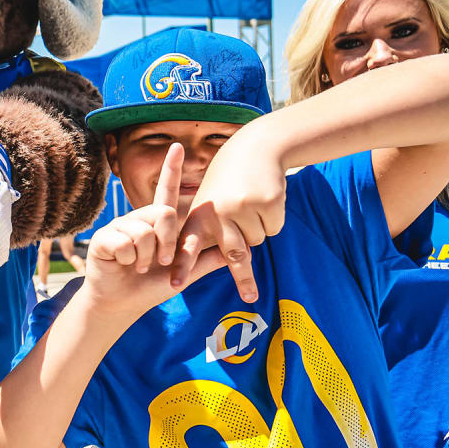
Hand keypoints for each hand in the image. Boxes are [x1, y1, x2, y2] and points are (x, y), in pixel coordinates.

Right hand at [84, 144, 226, 319]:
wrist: (122, 305)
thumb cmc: (151, 286)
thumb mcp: (186, 273)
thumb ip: (209, 259)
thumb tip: (240, 247)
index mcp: (157, 223)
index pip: (167, 191)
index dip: (171, 169)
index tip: (177, 146)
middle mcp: (137, 219)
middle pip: (164, 214)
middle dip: (167, 244)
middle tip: (160, 261)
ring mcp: (119, 227)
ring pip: (144, 232)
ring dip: (146, 257)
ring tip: (138, 266)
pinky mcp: (103, 238)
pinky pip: (124, 243)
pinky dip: (128, 260)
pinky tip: (122, 264)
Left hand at [174, 131, 286, 302]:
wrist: (254, 150)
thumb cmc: (227, 181)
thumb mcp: (209, 204)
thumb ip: (209, 233)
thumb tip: (214, 264)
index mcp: (200, 215)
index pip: (188, 244)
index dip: (182, 265)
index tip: (175, 284)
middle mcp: (219, 213)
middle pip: (234, 254)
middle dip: (244, 277)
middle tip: (249, 297)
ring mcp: (243, 208)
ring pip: (257, 241)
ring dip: (257, 229)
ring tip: (249, 204)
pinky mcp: (266, 203)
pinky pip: (273, 228)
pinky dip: (272, 219)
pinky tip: (264, 198)